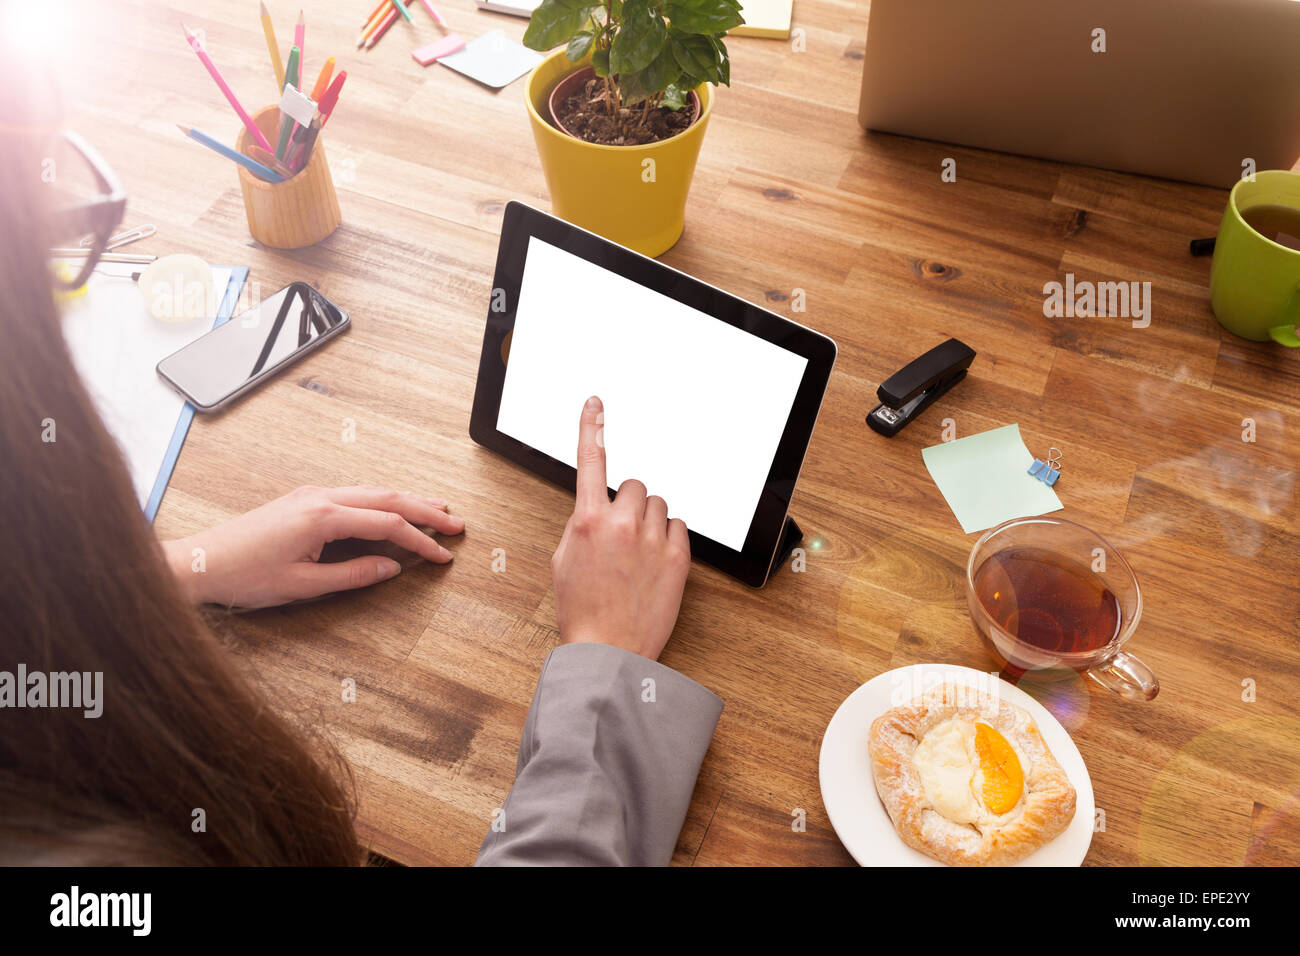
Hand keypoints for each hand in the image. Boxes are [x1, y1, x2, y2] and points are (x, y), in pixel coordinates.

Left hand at [162, 485, 464, 608]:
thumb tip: (390, 569)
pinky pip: (354, 494)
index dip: (420, 541)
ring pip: (372, 491)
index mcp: (322, 517)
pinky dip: (382, 501)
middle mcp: (319, 497)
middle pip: (387, 498)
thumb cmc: (242, 575)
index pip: (388, 524)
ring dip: (407, 500)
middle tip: (456, 524)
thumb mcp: (303, 585)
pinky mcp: (303, 500)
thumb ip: (352, 575)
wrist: (198, 562)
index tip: (442, 555)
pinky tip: (393, 508)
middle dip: (425, 510)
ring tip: (436, 509)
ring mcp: (310, 495)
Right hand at [551, 396, 690, 660]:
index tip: (596, 404)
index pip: (591, 461)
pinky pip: (679, 528)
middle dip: (630, 502)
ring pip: (660, 505)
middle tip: (623, 532)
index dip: (592, 427)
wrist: (609, 650)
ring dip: (651, 521)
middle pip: (636, 486)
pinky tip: (655, 563)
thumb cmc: (582, 610)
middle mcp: (623, 525)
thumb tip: (597, 509)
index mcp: (588, 521)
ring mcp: (654, 541)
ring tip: (638, 554)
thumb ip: (582, 525)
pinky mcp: (678, 559)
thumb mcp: (565, 560)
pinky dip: (669, 539)